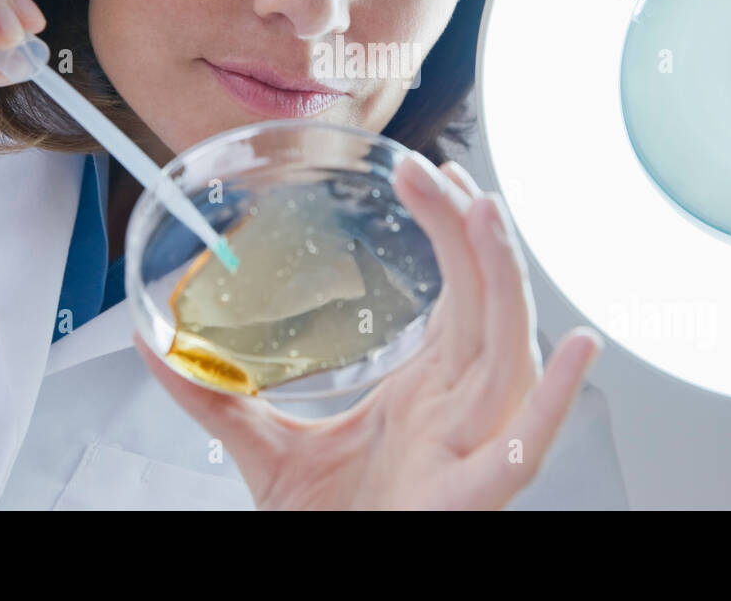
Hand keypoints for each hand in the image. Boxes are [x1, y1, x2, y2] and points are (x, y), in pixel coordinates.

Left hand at [134, 156, 603, 509]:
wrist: (334, 580)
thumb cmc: (328, 528)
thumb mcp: (265, 451)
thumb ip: (215, 399)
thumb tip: (153, 350)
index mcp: (429, 391)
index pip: (458, 293)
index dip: (454, 232)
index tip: (431, 174)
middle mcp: (461, 408)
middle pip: (485, 304)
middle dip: (469, 232)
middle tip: (437, 171)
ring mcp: (471, 448)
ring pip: (509, 352)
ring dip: (505, 280)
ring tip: (486, 216)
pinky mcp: (474, 497)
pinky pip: (526, 448)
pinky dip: (556, 402)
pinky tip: (578, 350)